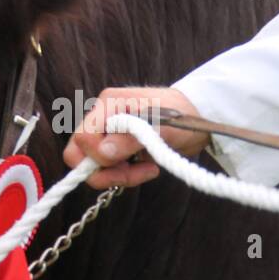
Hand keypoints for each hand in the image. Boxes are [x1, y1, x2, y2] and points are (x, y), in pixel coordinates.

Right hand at [62, 87, 208, 189]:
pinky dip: (125, 175)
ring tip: (147, 169)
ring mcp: (109, 133)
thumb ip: (130, 138)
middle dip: (102, 171)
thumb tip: (103, 153)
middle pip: (78, 153)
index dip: (97, 156)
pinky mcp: (118, 148)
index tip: (124, 160)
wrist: (200, 119)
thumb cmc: (184, 116)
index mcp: (109, 105)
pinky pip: (108, 169)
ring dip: (118, 175)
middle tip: (130, 173)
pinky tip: (147, 167)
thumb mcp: (161, 127)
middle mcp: (103, 117)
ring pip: (93, 166)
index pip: (83, 137)